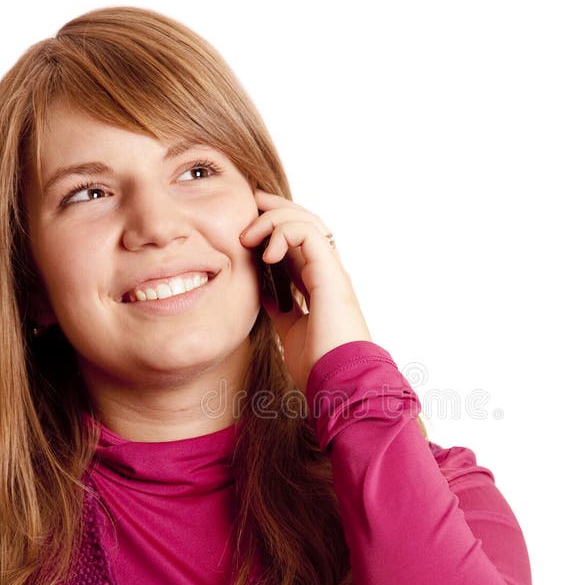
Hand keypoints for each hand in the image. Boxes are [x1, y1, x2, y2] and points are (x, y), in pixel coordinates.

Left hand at [239, 190, 372, 394]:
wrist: (336, 381)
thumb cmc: (319, 364)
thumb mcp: (290, 331)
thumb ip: (280, 309)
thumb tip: (262, 293)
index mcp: (319, 284)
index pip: (299, 241)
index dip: (276, 226)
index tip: (249, 222)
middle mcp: (327, 272)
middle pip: (305, 223)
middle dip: (275, 208)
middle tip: (249, 204)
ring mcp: (330, 271)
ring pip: (307, 221)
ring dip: (274, 220)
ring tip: (249, 236)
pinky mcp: (329, 273)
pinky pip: (307, 233)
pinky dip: (284, 233)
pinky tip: (267, 253)